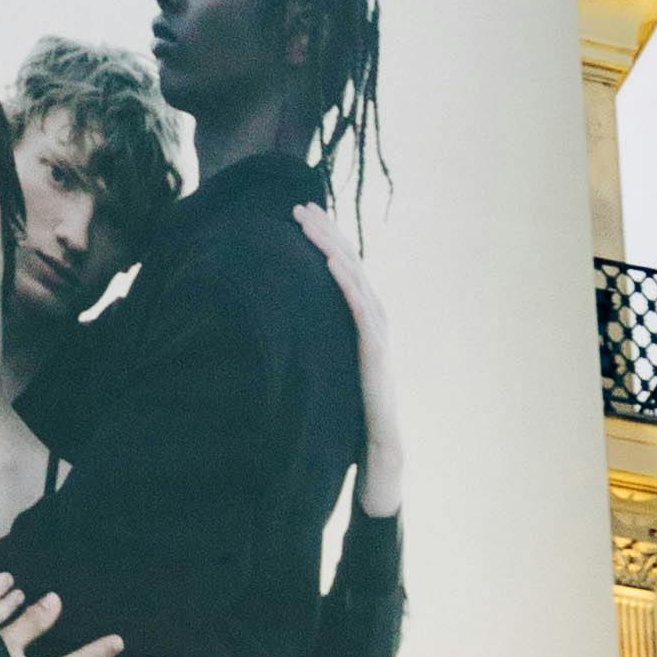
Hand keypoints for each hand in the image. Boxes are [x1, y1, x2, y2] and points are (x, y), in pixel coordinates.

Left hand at [298, 202, 398, 520]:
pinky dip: (347, 282)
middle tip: (298, 205)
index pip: (344, 268)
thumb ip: (314, 342)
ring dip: (332, 246)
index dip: (325, 240)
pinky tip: (330, 262)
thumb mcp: (326, 366)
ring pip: (356, 278)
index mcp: (364, 319)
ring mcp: (380, 333)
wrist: (376, 451)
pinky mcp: (377, 351)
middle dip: (325, 232)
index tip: (299, 215)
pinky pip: (362, 309)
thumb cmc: (348, 412)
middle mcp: (376, 319)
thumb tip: (277, 325)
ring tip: (309, 222)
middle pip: (350, 263)